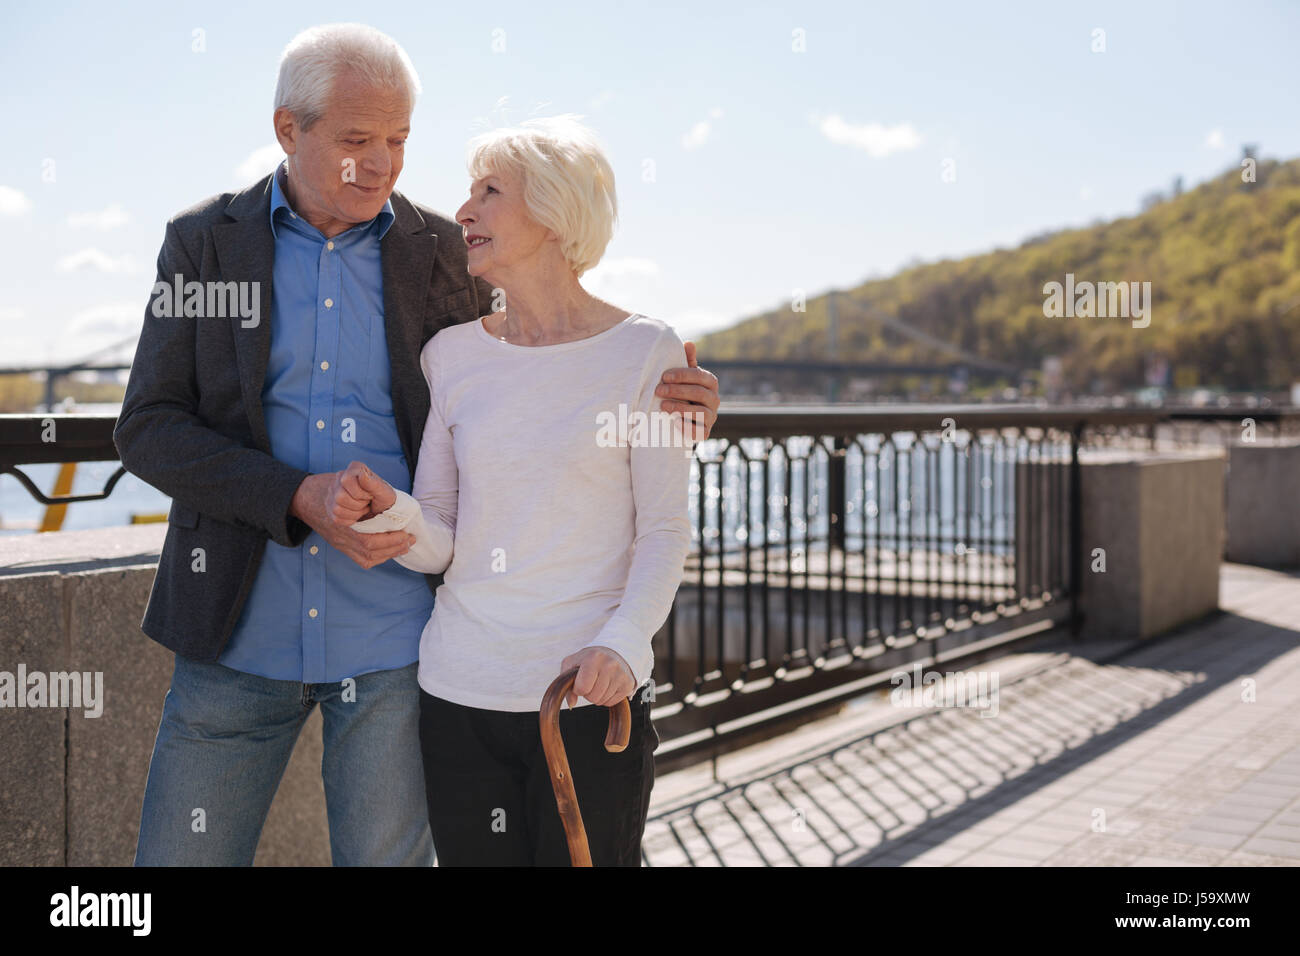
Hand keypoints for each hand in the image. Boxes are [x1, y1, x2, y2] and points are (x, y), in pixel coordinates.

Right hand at [289, 470, 412, 569]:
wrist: (302, 498)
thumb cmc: (325, 487)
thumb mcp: (343, 477)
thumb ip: (360, 479)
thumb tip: (368, 477)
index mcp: (341, 522)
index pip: (368, 541)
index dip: (389, 540)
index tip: (406, 533)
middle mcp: (340, 536)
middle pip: (369, 552)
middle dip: (393, 548)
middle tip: (410, 540)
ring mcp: (339, 543)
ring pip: (366, 558)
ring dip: (389, 554)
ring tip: (404, 546)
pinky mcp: (340, 545)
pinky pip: (360, 559)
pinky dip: (379, 557)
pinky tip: (391, 551)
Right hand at [331, 460, 396, 520]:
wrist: (381, 510)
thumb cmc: (383, 499)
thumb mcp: (385, 492)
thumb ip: (373, 484)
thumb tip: (362, 475)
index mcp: (354, 468)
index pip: (346, 481)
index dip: (360, 493)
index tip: (371, 494)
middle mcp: (340, 477)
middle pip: (340, 497)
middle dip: (358, 504)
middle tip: (367, 502)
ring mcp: (333, 491)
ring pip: (337, 509)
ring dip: (355, 513)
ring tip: (363, 507)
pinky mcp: (330, 505)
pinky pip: (336, 518)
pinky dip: (350, 520)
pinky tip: (357, 513)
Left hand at [559, 647, 634, 707]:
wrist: (612, 653)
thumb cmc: (588, 659)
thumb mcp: (572, 664)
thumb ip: (565, 683)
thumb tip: (571, 703)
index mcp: (593, 658)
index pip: (581, 688)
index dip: (577, 688)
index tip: (580, 680)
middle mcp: (610, 665)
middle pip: (592, 697)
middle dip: (588, 693)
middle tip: (591, 681)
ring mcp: (621, 674)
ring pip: (601, 701)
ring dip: (597, 696)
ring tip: (599, 682)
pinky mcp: (628, 684)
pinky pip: (611, 703)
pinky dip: (606, 698)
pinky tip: (607, 686)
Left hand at [655, 341, 718, 440]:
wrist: (683, 417)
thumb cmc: (683, 391)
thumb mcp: (685, 376)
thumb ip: (687, 361)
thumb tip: (689, 343)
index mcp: (710, 383)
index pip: (699, 376)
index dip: (682, 375)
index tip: (664, 376)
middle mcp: (714, 399)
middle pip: (699, 393)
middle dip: (677, 391)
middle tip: (658, 390)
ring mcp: (711, 417)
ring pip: (700, 412)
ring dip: (679, 408)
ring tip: (662, 406)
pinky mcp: (705, 432)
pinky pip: (699, 431)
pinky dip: (687, 427)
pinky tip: (674, 422)